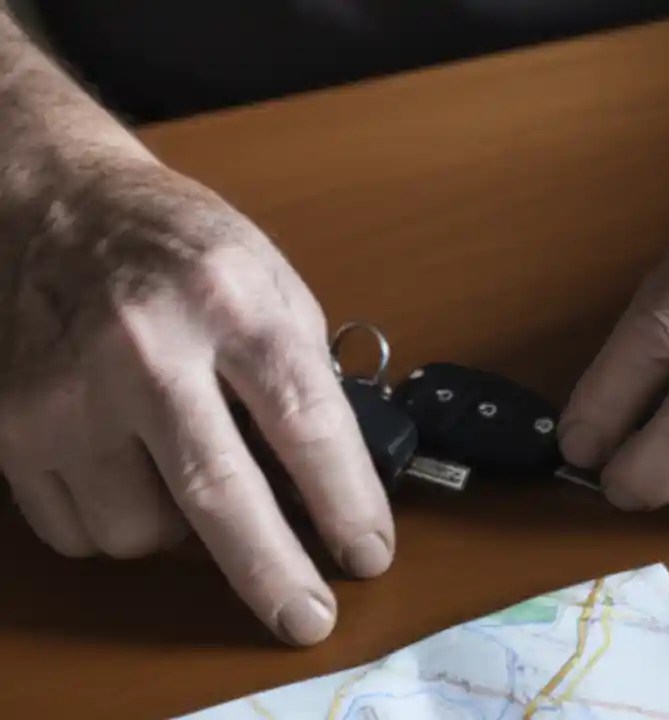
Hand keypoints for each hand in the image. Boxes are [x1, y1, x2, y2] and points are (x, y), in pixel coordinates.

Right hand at [0, 154, 392, 644]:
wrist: (50, 203)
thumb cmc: (175, 244)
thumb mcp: (269, 279)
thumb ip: (303, 372)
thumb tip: (333, 479)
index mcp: (230, 300)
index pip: (305, 420)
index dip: (346, 501)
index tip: (368, 553)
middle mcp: (145, 347)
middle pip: (219, 492)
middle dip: (274, 571)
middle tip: (308, 617)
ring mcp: (69, 391)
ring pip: (142, 529)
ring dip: (184, 532)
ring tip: (190, 471)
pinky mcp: (14, 427)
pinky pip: (80, 529)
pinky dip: (120, 522)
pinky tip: (132, 470)